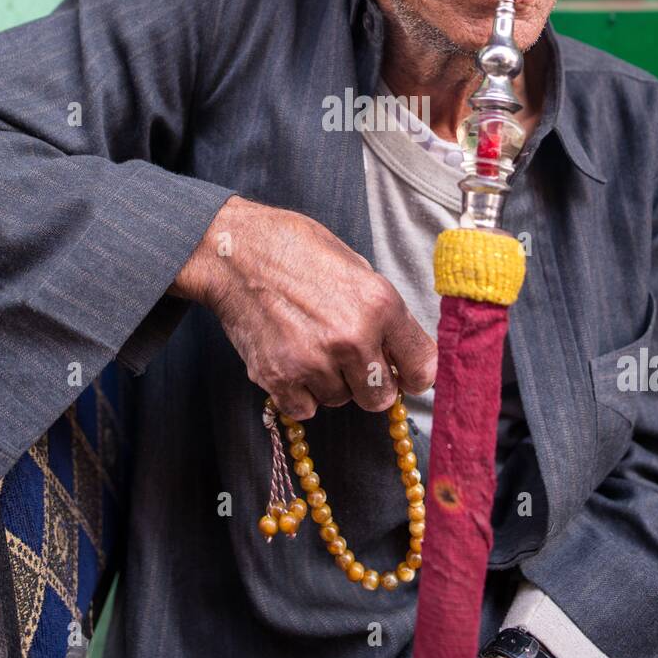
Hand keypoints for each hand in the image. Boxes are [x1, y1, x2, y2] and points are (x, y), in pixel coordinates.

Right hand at [168, 196, 436, 420]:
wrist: (234, 251)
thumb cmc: (294, 249)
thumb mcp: (355, 266)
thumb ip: (381, 312)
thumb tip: (399, 349)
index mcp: (380, 304)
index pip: (423, 367)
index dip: (414, 374)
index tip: (405, 375)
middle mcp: (353, 337)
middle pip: (381, 397)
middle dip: (370, 384)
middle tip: (351, 362)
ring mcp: (315, 361)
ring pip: (340, 401)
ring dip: (330, 383)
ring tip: (310, 346)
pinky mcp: (279, 377)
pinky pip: (305, 409)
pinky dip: (300, 393)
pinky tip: (292, 362)